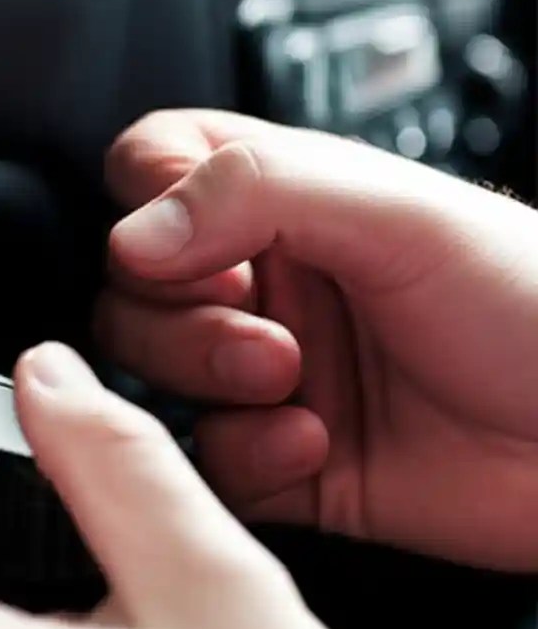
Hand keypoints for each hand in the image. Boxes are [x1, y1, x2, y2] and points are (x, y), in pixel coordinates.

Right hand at [100, 109, 537, 571]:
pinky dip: (243, 458)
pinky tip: (312, 443)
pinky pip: (207, 461)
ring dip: (205, 380)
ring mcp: (265, 374)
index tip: (188, 237)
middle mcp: (266, 283)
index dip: (145, 198)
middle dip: (179, 315)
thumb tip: (134, 234)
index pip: (154, 168)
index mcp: (288, 203)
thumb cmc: (535, 306)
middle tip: (259, 321)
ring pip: (153, 376)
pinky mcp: (280, 460)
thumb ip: (259, 191)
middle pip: (132, 287)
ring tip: (287, 379)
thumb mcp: (401, 215)